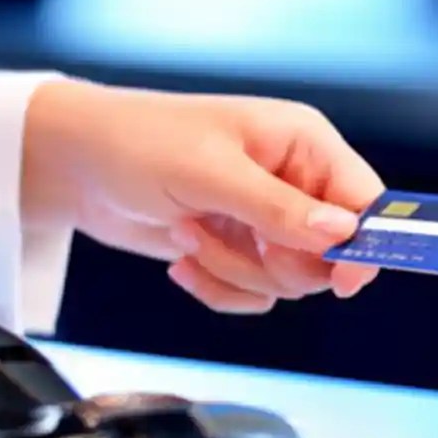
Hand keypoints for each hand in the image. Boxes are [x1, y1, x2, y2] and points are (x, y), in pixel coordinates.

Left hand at [21, 79, 382, 312]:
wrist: (73, 166)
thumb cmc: (137, 143)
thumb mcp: (209, 173)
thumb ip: (279, 208)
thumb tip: (342, 233)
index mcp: (303, 143)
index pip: (365, 201)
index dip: (363, 244)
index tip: (341, 279)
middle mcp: (293, 181)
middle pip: (331, 254)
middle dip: (275, 261)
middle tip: (229, 235)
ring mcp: (266, 219)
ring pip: (290, 281)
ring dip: (234, 269)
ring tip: (189, 232)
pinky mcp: (239, 249)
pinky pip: (255, 294)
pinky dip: (218, 286)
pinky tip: (181, 255)